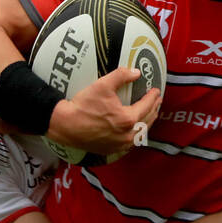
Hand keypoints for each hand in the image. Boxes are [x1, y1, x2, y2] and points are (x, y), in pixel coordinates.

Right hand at [45, 67, 161, 156]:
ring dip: (147, 123)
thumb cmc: (82, 106)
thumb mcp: (102, 85)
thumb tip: (136, 72)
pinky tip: (135, 130)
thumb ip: (121, 76)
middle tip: (157, 101)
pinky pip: (130, 142)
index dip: (153, 97)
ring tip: (150, 114)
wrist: (65, 125)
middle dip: (154, 109)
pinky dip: (136, 134)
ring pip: (140, 134)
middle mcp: (126, 135)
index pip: (146, 106)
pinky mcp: (111, 150)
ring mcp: (119, 145)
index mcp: (127, 120)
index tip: (156, 90)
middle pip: (147, 121)